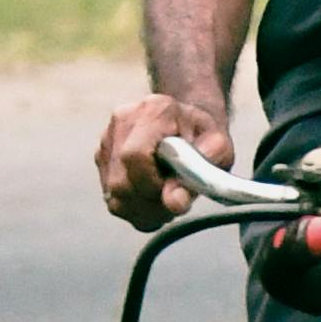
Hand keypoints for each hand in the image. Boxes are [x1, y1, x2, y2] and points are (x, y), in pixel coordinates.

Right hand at [99, 91, 228, 228]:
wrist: (187, 123)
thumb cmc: (203, 135)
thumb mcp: (218, 149)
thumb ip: (201, 173)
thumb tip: (173, 202)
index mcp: (154, 110)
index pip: (134, 155)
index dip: (152, 184)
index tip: (174, 193)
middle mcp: (122, 121)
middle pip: (120, 182)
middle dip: (150, 204)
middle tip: (174, 204)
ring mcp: (107, 140)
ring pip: (114, 195)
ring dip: (143, 210)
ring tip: (166, 201)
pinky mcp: (102, 158)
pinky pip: (111, 199)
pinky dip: (135, 209)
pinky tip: (153, 200)